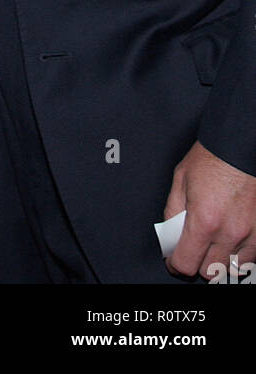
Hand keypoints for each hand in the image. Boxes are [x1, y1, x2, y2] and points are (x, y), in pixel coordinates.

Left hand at [165, 140, 255, 278]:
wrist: (240, 146)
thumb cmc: (211, 159)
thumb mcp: (180, 181)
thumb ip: (173, 213)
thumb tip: (170, 237)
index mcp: (204, 220)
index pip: (186, 263)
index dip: (175, 264)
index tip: (173, 260)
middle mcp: (229, 232)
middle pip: (209, 272)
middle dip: (196, 261)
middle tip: (193, 246)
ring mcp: (250, 234)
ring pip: (231, 269)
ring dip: (219, 260)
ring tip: (213, 243)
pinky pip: (250, 260)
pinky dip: (238, 256)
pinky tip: (230, 240)